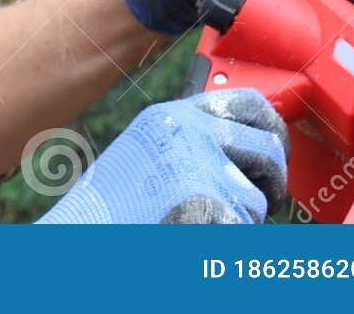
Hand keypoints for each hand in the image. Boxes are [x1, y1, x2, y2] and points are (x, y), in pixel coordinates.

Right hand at [36, 89, 289, 223]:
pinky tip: (193, 243)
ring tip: (196, 229)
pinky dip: (228, 250)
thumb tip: (253, 150)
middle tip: (264, 203)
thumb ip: (193, 147)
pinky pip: (246, 235)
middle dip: (273, 183)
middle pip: (269, 150)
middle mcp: (188, 133)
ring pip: (258, 203)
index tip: (276, 148)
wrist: (77, 247)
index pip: (248, 102)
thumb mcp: (148, 160)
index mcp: (170, 118)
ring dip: (240, 224)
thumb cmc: (110, 217)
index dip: (272, 128)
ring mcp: (200, 168)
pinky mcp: (210, 208)